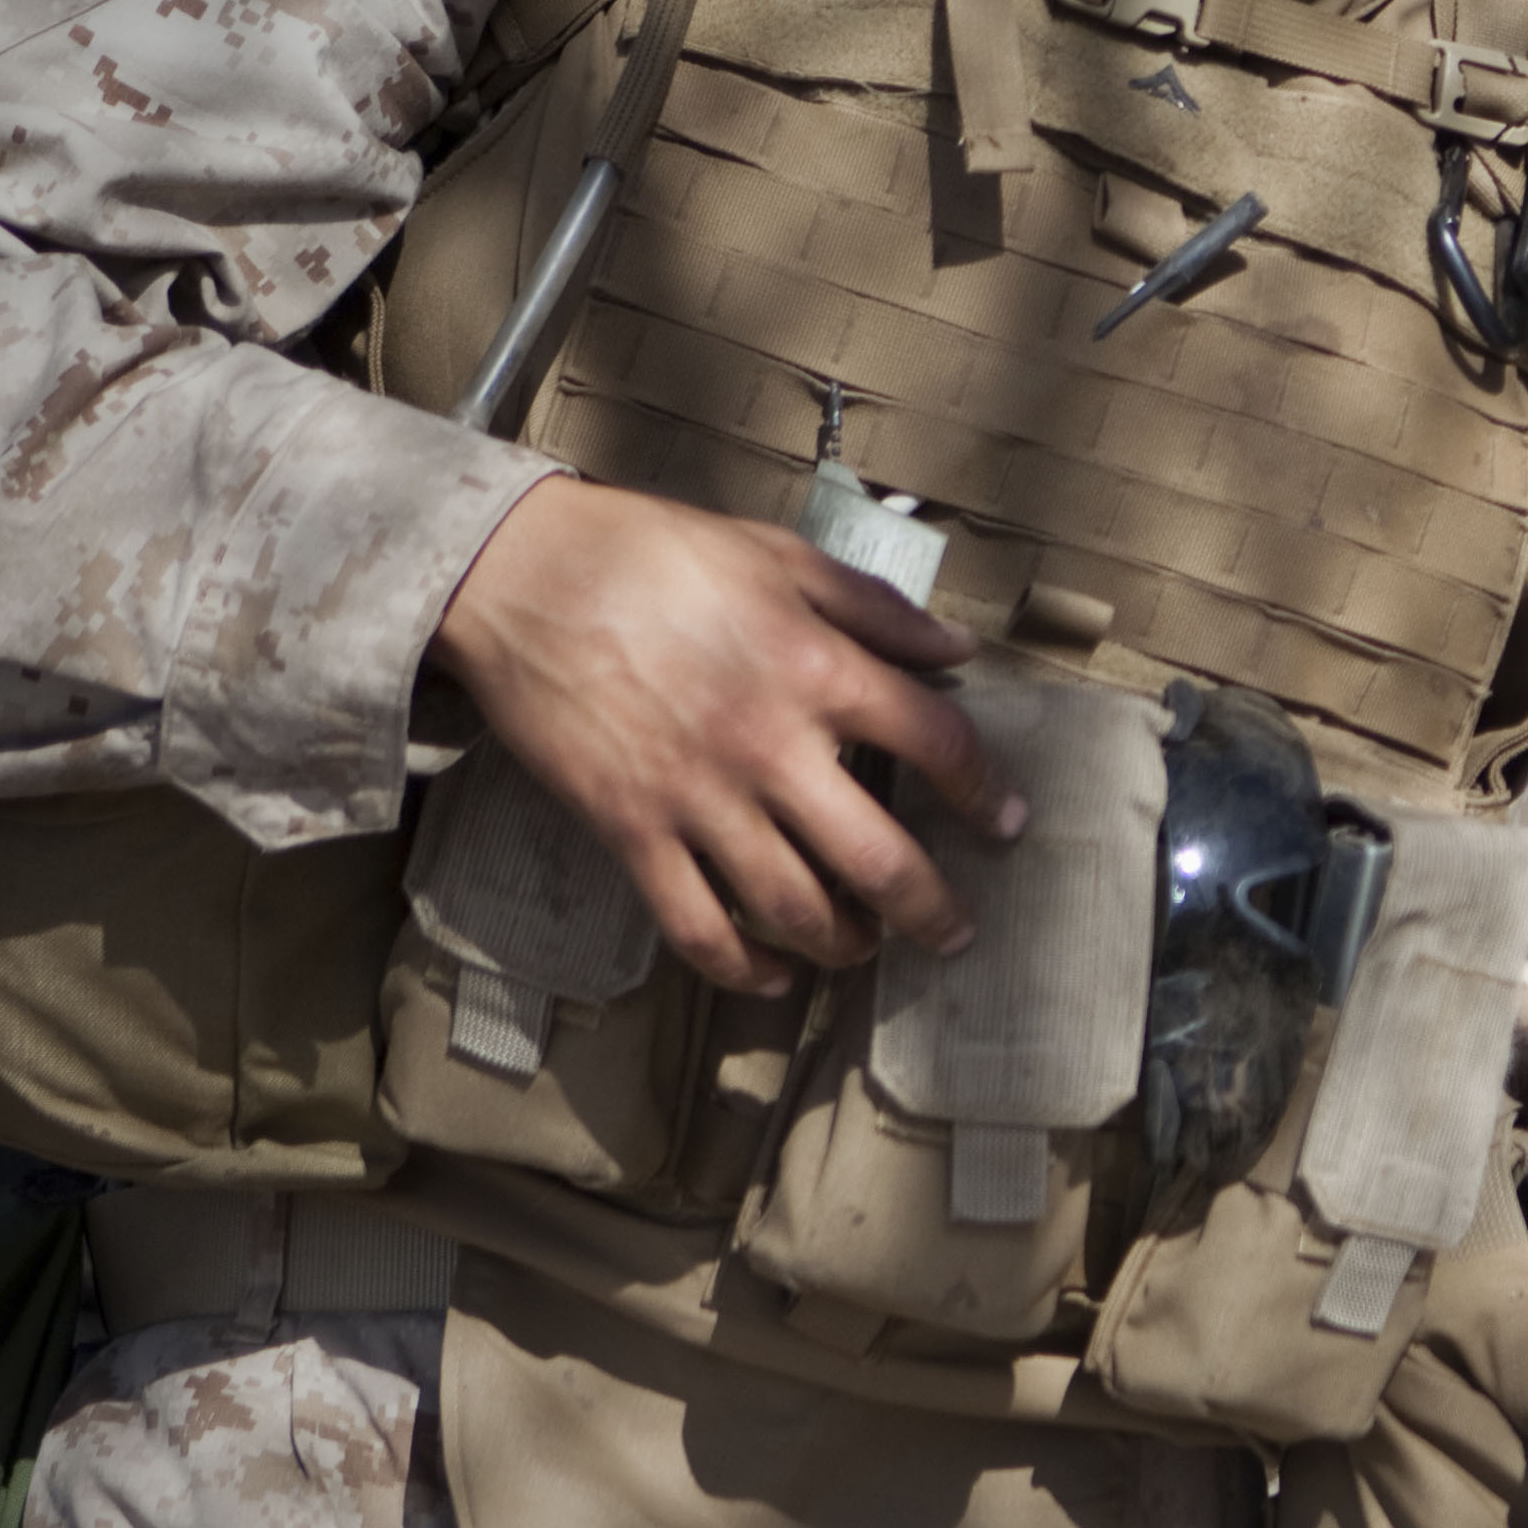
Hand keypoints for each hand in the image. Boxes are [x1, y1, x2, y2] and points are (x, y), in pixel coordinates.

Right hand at [426, 479, 1015, 996]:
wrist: (522, 574)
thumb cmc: (652, 553)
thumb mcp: (778, 556)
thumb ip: (875, 607)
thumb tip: (959, 651)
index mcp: (815, 668)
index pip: (936, 745)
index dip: (985, 791)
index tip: (1005, 822)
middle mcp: (768, 746)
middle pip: (878, 860)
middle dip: (930, 909)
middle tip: (955, 932)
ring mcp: (697, 798)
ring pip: (794, 909)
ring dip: (845, 943)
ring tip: (867, 946)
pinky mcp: (631, 832)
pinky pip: (698, 928)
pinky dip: (743, 968)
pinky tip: (774, 974)